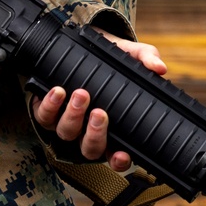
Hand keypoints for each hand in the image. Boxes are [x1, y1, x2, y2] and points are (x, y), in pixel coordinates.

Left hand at [32, 34, 167, 171]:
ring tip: (81, 94)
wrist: (80, 44)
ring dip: (74, 116)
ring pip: (67, 133)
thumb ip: (146, 59)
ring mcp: (67, 123)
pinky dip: (50, 106)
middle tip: (100, 113)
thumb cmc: (110, 58)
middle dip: (95, 134)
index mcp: (113, 128)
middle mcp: (88, 131)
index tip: (122, 154)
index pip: (117, 154)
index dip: (119, 160)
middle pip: (90, 149)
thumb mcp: (131, 56)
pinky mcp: (46, 111)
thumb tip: (160, 67)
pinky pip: (44, 117)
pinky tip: (58, 91)